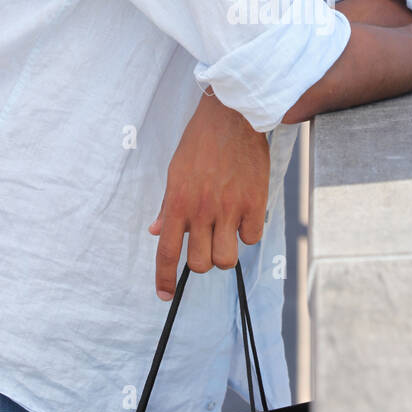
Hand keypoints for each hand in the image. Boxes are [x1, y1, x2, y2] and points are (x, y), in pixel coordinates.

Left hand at [148, 89, 270, 299]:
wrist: (233, 116)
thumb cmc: (202, 141)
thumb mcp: (176, 171)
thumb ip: (168, 206)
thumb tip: (157, 232)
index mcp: (178, 203)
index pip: (167, 253)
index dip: (164, 279)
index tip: (165, 295)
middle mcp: (201, 210)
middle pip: (199, 263)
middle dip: (203, 261)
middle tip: (208, 244)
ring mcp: (229, 208)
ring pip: (225, 258)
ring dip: (225, 253)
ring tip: (227, 234)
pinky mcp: (254, 203)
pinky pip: (251, 238)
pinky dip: (248, 233)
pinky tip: (245, 215)